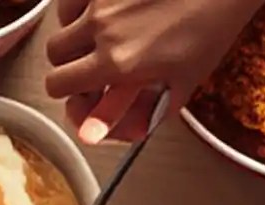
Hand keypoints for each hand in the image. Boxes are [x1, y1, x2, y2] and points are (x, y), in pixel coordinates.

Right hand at [44, 0, 264, 142]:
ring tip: (102, 37)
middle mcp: (102, 29)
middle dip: (69, 65)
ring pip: (61, 24)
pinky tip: (104, 12)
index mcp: (118, 63)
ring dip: (74, 36)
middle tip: (90, 66)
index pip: (58, 85)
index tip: (76, 92)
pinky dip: (81, 8)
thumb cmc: (210, 28)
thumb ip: (136, 113)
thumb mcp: (179, 84)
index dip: (66, 91)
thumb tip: (99, 133)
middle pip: (53, 55)